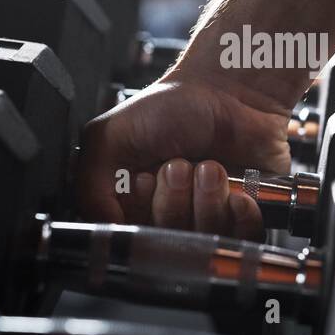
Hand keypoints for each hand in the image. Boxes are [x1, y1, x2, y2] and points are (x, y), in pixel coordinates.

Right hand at [75, 68, 291, 236]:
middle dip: (172, 201)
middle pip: (168, 245)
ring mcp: (207, 218)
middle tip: (178, 165)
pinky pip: (242, 238)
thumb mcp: (108, 136)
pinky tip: (235, 192)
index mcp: (131, 204)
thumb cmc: (171, 106)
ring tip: (208, 167)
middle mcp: (167, 215)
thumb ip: (90, 187)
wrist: (227, 89)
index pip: (132, 240)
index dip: (140, 213)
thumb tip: (105, 227)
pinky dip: (239, 216)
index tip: (143, 179)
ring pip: (204, 240)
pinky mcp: (244, 217)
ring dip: (206, 200)